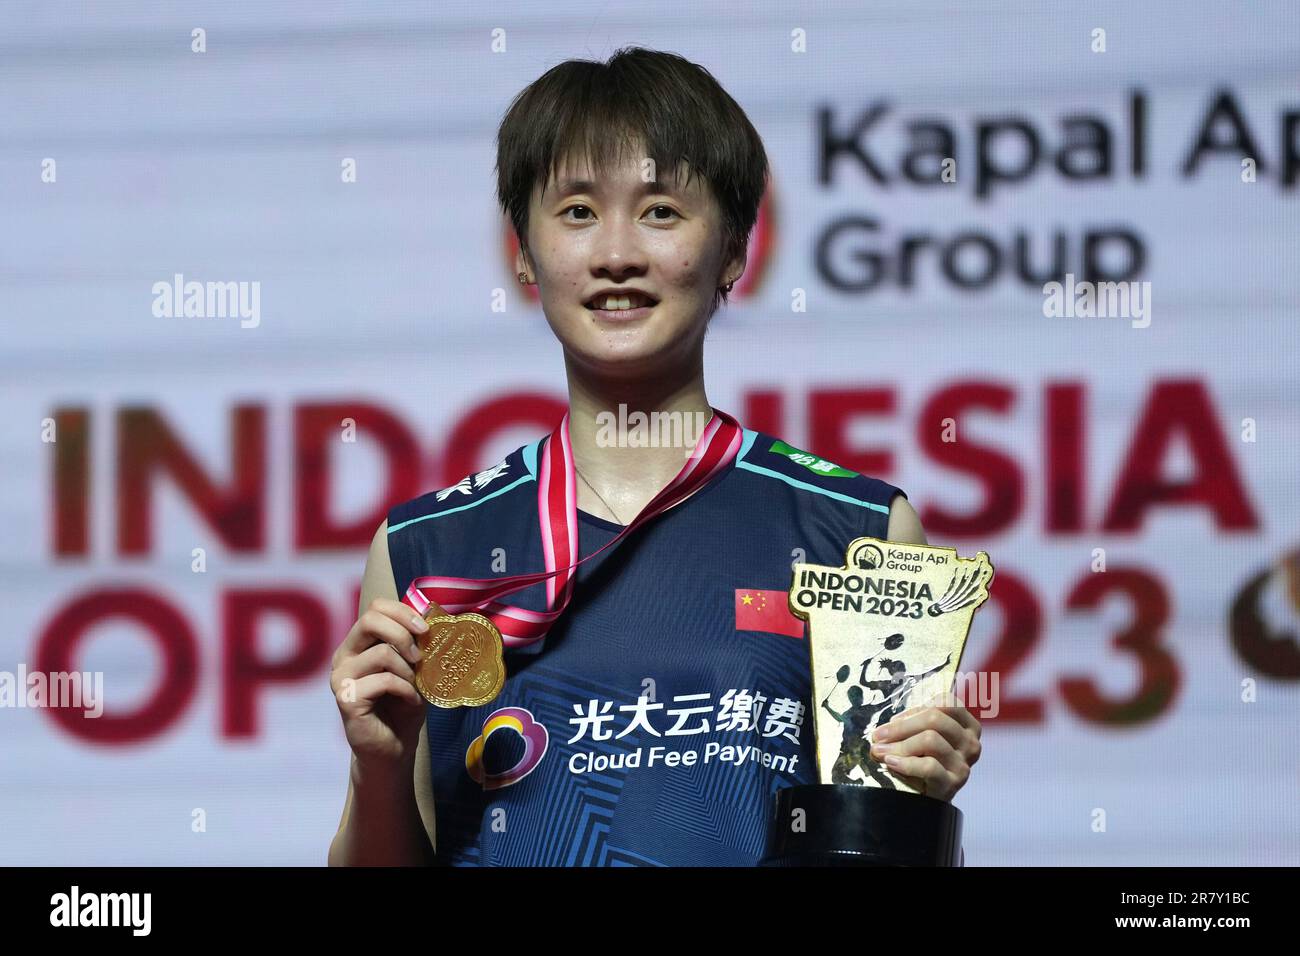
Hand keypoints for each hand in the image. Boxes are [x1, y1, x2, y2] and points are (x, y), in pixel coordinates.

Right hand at [329, 598, 429, 771]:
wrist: (393, 748)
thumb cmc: (402, 706)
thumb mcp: (412, 669)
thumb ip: (413, 644)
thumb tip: (433, 614)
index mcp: (358, 644)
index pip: (375, 608)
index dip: (402, 612)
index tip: (425, 629)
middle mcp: (343, 656)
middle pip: (370, 620)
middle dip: (404, 633)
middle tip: (420, 656)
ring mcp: (341, 678)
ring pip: (382, 653)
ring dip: (408, 670)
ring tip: (414, 686)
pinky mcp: (346, 699)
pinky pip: (384, 681)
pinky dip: (406, 690)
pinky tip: (410, 702)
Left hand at [868, 692, 981, 801]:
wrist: (926, 799)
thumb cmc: (922, 760)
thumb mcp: (921, 737)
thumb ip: (910, 724)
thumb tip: (883, 729)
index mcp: (967, 725)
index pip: (946, 702)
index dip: (916, 708)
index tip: (894, 719)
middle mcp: (970, 742)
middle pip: (935, 719)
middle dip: (901, 726)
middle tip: (878, 735)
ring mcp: (963, 764)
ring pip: (930, 740)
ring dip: (899, 744)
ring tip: (879, 751)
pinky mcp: (953, 784)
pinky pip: (929, 766)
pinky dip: (906, 763)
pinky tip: (891, 762)